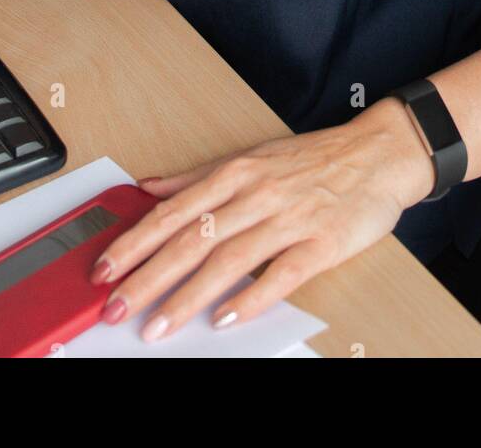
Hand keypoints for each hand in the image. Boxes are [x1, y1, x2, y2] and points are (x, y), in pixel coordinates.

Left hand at [89, 99, 435, 341]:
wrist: (377, 154)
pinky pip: (280, 275)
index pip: (172, 212)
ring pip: (227, 261)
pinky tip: (224, 320)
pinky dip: (251, 298)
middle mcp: (255, 195)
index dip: (134, 242)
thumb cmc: (312, 159)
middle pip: (191, 240)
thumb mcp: (249, 157)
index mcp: (234, 173)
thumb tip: (147, 188)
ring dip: (187, 297)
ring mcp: (288, 219)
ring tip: (156, 326)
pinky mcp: (320, 244)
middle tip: (114, 307)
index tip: (102, 269)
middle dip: (147, 276)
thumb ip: (196, 178)